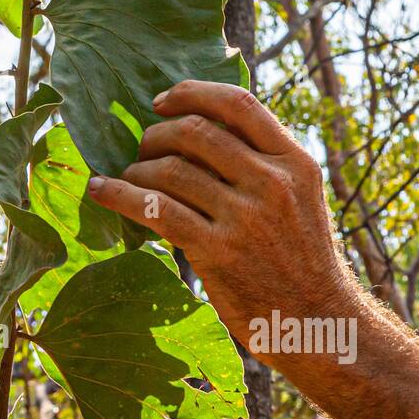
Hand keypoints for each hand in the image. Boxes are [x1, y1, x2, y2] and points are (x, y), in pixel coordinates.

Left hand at [87, 80, 360, 363]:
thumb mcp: (302, 202)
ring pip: (171, 170)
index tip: (163, 100)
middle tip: (142, 148)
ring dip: (138, 169)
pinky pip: (156, 210)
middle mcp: (272, 184)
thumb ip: (265, 167)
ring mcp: (245, 218)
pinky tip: (100, 191)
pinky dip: (119, 194)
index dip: (193, 93)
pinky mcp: (217, 252)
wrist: (318, 324)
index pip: (239, 105)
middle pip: (197, 132)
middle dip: (158, 134)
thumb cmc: (303, 263)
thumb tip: (201, 135)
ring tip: (129, 177)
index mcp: (295, 164)